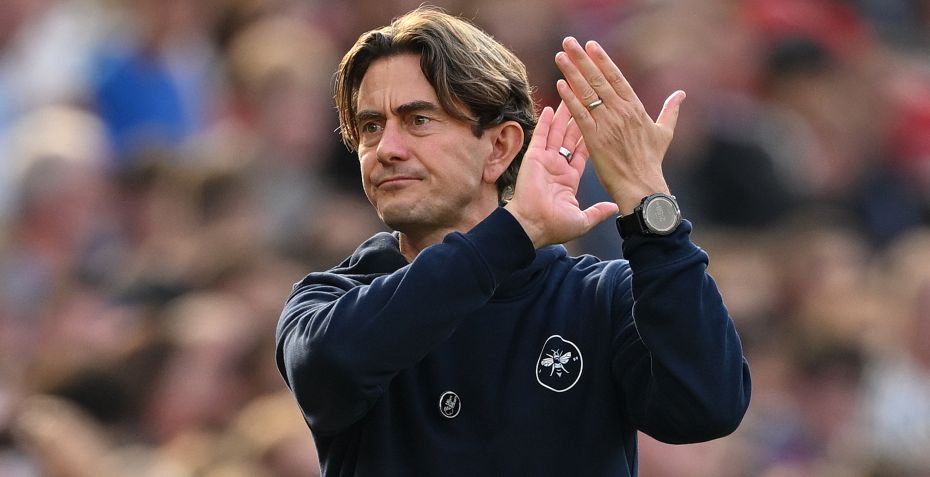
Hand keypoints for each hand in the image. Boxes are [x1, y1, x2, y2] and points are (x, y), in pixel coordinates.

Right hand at [504, 102, 618, 247]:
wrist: (533, 226)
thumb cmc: (555, 225)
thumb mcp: (583, 220)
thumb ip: (598, 211)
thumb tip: (615, 209)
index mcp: (569, 178)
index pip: (582, 152)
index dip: (591, 136)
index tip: (599, 122)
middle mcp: (558, 166)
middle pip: (570, 137)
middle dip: (579, 119)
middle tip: (587, 102)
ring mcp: (545, 161)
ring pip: (557, 133)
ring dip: (564, 115)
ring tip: (572, 97)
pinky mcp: (534, 157)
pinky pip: (540, 136)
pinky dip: (546, 122)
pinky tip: (551, 108)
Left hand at [555, 37, 684, 214]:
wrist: (642, 186)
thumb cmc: (651, 162)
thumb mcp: (664, 132)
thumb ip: (670, 110)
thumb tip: (681, 94)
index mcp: (636, 108)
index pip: (616, 77)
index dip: (602, 60)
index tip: (591, 45)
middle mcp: (621, 112)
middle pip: (598, 79)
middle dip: (582, 59)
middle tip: (568, 42)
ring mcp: (608, 124)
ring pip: (587, 93)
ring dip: (572, 73)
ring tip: (560, 56)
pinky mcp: (595, 139)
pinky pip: (580, 114)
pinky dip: (570, 98)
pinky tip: (560, 84)